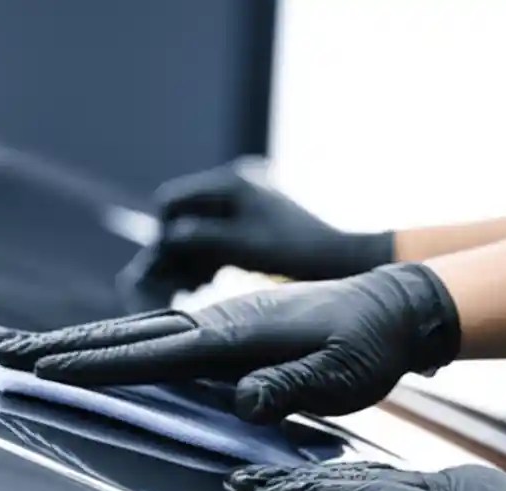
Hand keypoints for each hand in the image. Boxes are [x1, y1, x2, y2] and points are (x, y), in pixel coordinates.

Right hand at [0, 263, 458, 422]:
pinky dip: (113, 341)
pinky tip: (94, 349)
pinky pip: (154, 335)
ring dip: (73, 341)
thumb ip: (291, 387)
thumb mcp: (342, 375)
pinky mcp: (223, 325)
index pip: (148, 357)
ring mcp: (214, 320)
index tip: (39, 369)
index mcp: (231, 338)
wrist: (391, 304)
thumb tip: (244, 402)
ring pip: (130, 333)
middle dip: (56, 347)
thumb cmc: (368, 346)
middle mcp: (212, 324)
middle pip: (120, 337)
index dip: (92, 367)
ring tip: (23, 347)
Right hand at [122, 161, 394, 296]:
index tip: (162, 270)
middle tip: (170, 288)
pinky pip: (216, 240)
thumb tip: (165, 238)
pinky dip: (206, 261)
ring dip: (187, 260)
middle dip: (174, 253)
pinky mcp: (253, 224)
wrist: (344, 259)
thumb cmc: (298, 252)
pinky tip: (203, 286)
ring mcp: (245, 204)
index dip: (162, 236)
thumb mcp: (243, 246)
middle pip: (183, 218)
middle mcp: (235, 185)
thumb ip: (200, 237)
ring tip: (185, 292)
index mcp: (231, 183)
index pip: (172, 202)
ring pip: (197, 233)